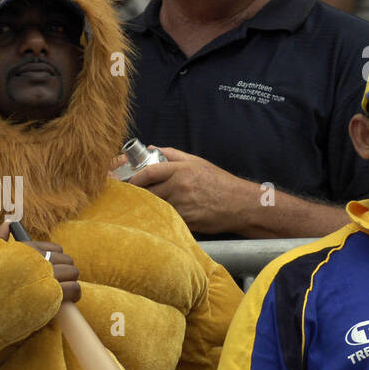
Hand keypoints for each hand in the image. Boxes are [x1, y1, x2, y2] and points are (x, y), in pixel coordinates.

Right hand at [0, 221, 79, 301]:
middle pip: (68, 260)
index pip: (56, 248)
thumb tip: (7, 223)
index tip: (51, 268)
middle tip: (58, 282)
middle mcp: (38, 260)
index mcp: (26, 250)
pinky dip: (74, 294)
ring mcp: (45, 277)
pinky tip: (70, 299)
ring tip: (64, 291)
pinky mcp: (52, 295)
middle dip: (66, 271)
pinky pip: (74, 289)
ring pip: (73, 273)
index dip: (56, 258)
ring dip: (70, 282)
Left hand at [128, 145, 247, 234]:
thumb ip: (173, 154)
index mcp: (182, 170)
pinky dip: (161, 218)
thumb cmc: (219, 182)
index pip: (149, 172)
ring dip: (149, 207)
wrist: (240, 204)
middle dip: (138, 195)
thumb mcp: (197, 162)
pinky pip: (167, 219)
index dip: (134, 178)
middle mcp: (180, 187)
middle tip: (131, 196)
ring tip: (144, 207)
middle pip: (148, 192)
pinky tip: (161, 216)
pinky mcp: (186, 221)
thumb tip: (151, 148)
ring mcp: (183, 205)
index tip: (128, 182)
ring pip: (156, 207)